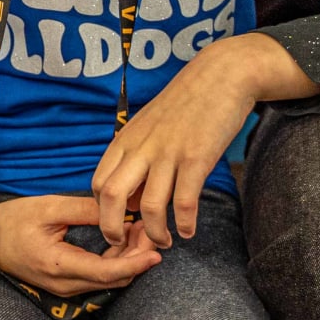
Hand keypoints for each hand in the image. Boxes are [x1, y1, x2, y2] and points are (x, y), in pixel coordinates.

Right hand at [0, 195, 159, 294]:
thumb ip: (86, 210)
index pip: (106, 272)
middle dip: (137, 258)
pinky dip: (115, 261)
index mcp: (59, 265)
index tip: (156, 252)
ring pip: (108, 280)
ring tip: (141, 231)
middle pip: (113, 279)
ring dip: (128, 259)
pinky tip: (124, 240)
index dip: (135, 263)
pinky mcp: (67, 285)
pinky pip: (98, 278)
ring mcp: (65, 288)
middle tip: (152, 231)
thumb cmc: (14, 220)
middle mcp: (65, 285)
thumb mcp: (49, 208)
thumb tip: (122, 211)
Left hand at [94, 33, 291, 247]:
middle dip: (112, 227)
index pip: (98, 182)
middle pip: (111, 197)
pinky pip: (185, 201)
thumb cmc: (186, 102)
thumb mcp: (149, 125)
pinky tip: (188, 231)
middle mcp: (142, 148)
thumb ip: (137, 155)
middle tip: (123, 244)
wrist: (221, 75)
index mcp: (126, 140)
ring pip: (150, 205)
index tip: (115, 223)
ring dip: (154, 232)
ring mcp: (169, 153)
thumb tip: (134, 195)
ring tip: (163, 241)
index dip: (102, 210)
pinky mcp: (197, 157)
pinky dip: (185, 223)